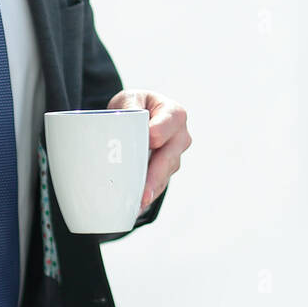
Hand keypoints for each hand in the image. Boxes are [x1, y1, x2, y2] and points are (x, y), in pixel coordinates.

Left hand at [107, 89, 189, 212]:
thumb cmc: (134, 106)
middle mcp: (179, 136)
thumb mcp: (129, 99)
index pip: (169, 124)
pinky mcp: (166, 171)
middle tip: (143, 191)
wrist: (137, 116)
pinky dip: (148, 194)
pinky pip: (159, 185)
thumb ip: (130, 107)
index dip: (158, 133)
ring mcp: (175, 156)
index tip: (150, 140)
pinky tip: (136, 206)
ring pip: (165, 174)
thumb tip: (128, 121)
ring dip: (151, 188)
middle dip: (155, 174)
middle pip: (169, 157)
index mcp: (173, 113)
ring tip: (137, 203)